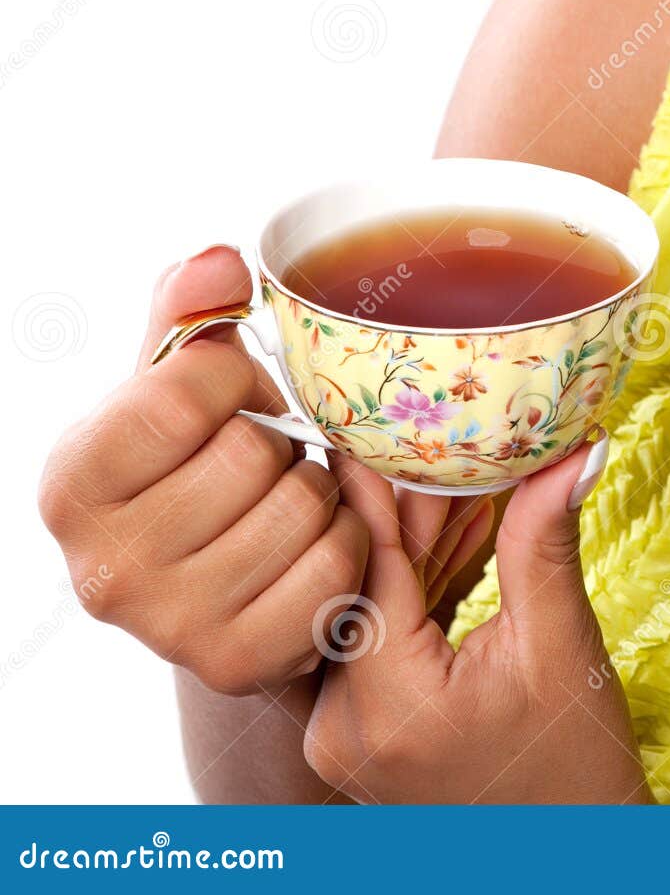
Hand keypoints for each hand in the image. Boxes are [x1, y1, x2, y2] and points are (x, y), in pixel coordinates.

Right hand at [36, 246, 371, 694]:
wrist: (218, 586)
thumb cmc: (194, 465)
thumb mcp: (175, 387)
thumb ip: (190, 317)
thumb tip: (221, 260)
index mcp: (72, 482)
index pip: (186, 391)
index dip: (236, 378)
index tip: (235, 396)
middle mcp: (101, 566)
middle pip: (252, 453)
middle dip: (279, 442)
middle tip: (264, 462)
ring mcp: (164, 626)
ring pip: (302, 509)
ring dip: (318, 492)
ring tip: (284, 501)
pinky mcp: (234, 662)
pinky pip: (334, 570)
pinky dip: (344, 547)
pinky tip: (309, 547)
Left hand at [303, 432, 651, 803]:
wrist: (570, 862)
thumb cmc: (574, 770)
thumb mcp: (562, 646)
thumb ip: (545, 542)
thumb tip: (572, 449)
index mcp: (386, 706)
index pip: (369, 565)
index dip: (376, 483)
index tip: (376, 413)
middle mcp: (340, 725)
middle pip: (361, 581)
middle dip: (404, 505)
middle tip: (434, 429)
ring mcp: (342, 733)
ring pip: (367, 603)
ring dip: (412, 541)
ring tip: (454, 472)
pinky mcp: (358, 731)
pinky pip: (378, 636)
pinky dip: (416, 586)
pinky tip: (453, 530)